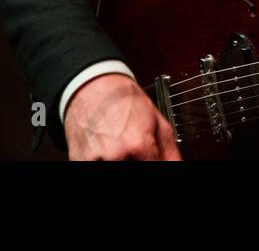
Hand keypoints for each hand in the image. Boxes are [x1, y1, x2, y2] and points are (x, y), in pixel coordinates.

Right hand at [64, 73, 181, 160]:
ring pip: (116, 168)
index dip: (157, 163)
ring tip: (121, 146)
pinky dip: (104, 159)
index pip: (156, 169)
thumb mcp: (158, 121)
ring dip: (122, 159)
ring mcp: (96, 160)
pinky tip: (107, 148)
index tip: (154, 158)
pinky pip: (97, 166)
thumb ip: (170, 151)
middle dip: (140, 160)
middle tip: (138, 150)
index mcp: (139, 146)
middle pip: (136, 169)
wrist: (95, 87)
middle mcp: (116, 156)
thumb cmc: (125, 101)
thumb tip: (177, 166)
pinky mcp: (81, 160)